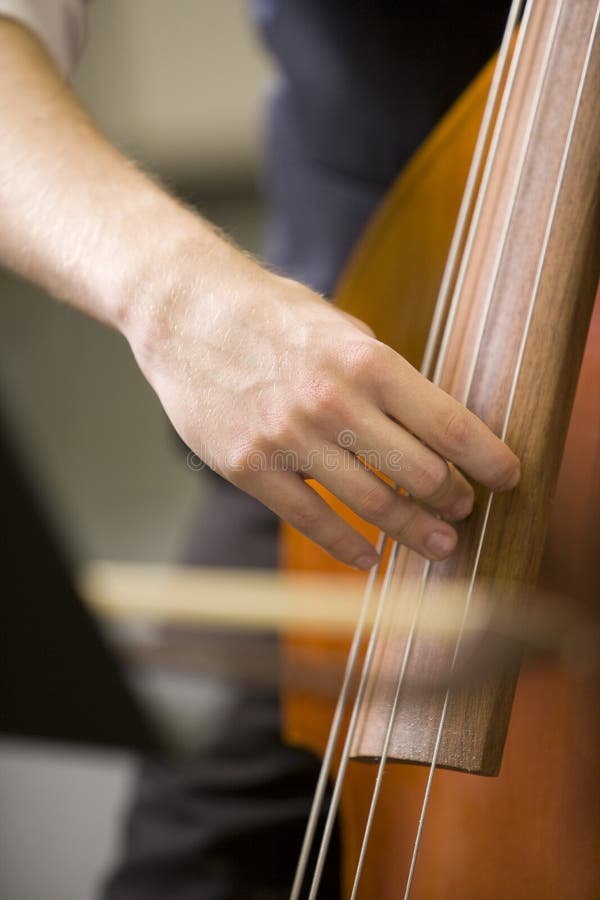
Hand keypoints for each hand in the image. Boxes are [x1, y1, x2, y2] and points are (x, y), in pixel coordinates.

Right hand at [126, 238, 519, 569]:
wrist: (185, 311)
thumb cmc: (271, 317)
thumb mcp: (341, 328)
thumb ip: (384, 379)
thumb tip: (434, 428)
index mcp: (366, 361)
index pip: (450, 424)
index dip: (490, 458)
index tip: (509, 476)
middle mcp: (333, 402)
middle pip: (420, 473)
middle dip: (453, 499)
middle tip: (463, 509)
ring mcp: (288, 438)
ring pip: (372, 506)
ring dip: (414, 531)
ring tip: (437, 543)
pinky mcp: (249, 466)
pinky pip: (312, 521)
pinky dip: (349, 548)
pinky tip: (370, 557)